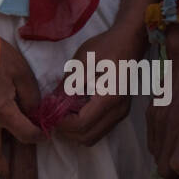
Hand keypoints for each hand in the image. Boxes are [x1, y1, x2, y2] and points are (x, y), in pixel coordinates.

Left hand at [56, 20, 140, 145]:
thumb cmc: (106, 47)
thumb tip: (54, 102)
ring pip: (93, 136)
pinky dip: (83, 127)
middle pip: (87, 137)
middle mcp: (118, 111)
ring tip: (62, 114)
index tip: (50, 113)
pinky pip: (98, 129)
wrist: (129, 41)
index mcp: (109, 98)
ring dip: (74, 131)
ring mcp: (120, 113)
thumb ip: (69, 84)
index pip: (82, 124)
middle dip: (66, 131)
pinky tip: (73, 111)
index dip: (62, 123)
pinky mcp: (119, 112)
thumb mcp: (82, 61)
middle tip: (53, 116)